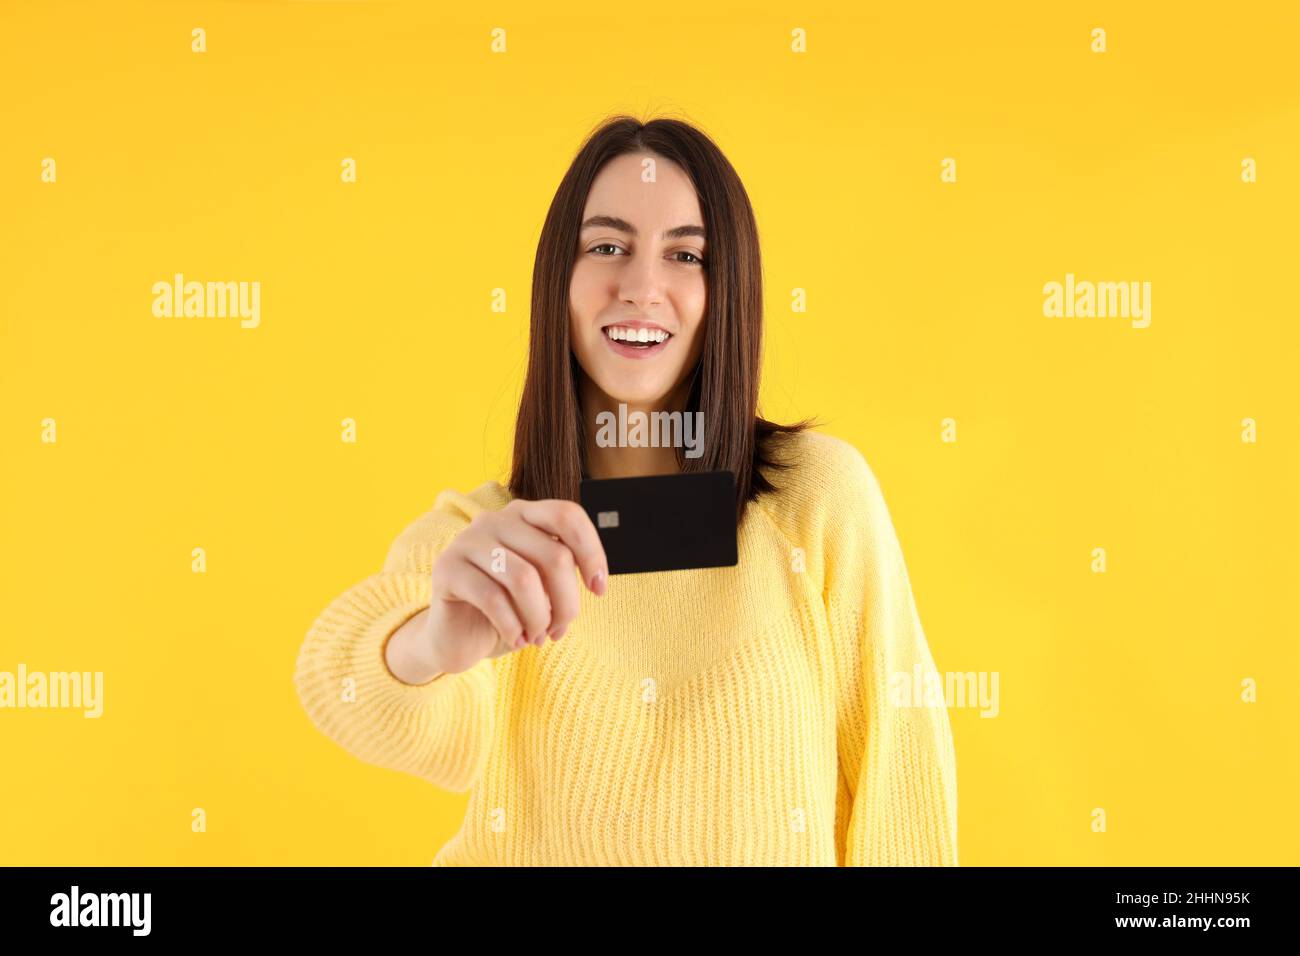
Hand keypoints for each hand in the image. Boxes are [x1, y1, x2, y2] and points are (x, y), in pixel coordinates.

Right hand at [421, 498, 607, 673]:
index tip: (599, 590)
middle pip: (554, 555)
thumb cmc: (507, 610)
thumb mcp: (543, 588)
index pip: (567, 516)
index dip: (592, 552)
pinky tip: (516, 640)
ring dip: (539, 619)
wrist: (456, 637)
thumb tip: (595, 578)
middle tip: (559, 630)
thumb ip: (563, 572)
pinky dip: (512, 627)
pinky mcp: (446, 568)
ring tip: (537, 638)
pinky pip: (492, 598)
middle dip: (566, 603)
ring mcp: (467, 541)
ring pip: (525, 579)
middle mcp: (495, 520)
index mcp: (523, 515)